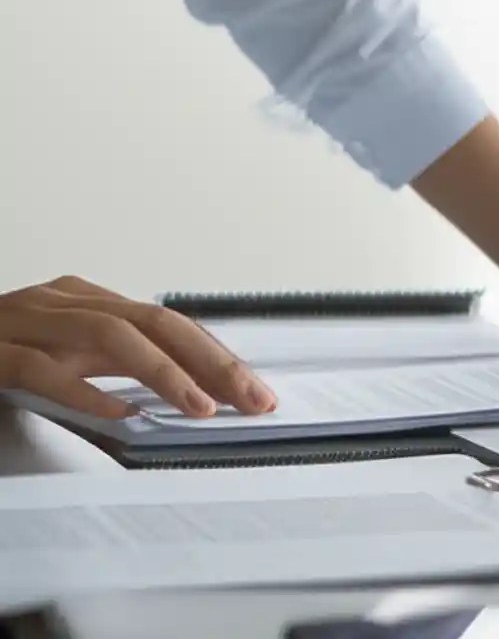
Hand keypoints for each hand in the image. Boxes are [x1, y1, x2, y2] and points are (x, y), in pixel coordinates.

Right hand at [0, 276, 275, 418]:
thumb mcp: (64, 357)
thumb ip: (115, 367)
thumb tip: (191, 393)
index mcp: (84, 302)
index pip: (168, 323)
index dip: (217, 355)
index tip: (256, 390)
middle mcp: (61, 302)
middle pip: (154, 322)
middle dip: (212, 361)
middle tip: (253, 399)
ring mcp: (23, 322)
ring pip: (109, 335)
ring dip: (163, 372)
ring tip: (200, 407)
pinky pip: (41, 368)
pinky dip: (84, 391)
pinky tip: (119, 415)